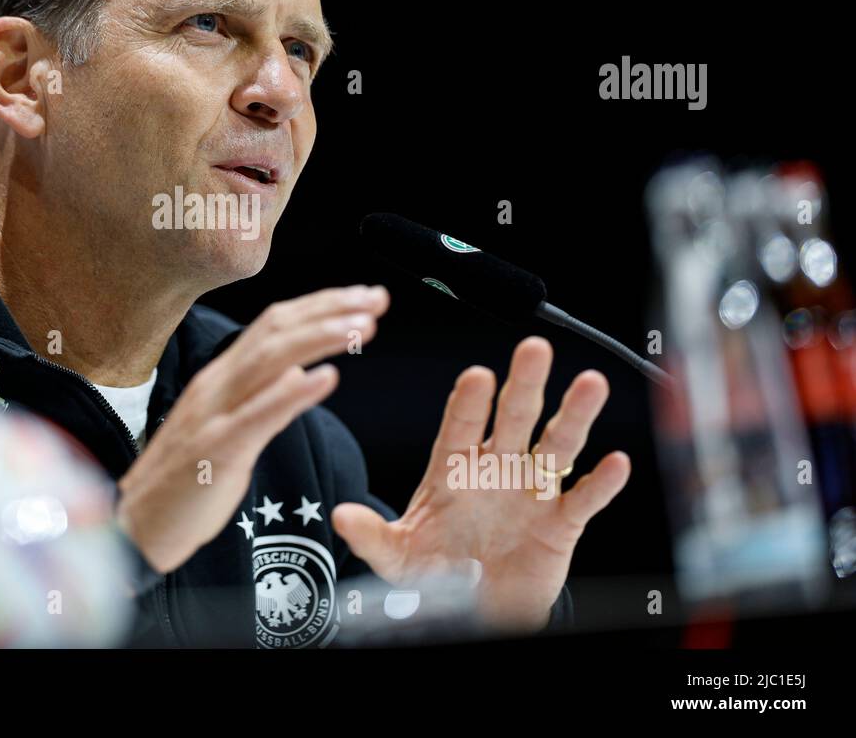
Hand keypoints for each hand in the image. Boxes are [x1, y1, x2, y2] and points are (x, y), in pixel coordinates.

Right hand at [115, 285, 390, 573]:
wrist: (135, 528)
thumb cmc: (185, 482)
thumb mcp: (228, 428)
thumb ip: (260, 396)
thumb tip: (297, 371)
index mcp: (222, 378)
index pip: (275, 326)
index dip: (322, 306)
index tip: (365, 297)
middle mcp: (217, 385)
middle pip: (276, 330)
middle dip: (330, 309)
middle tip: (377, 299)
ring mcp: (214, 414)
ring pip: (269, 360)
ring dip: (319, 338)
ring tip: (362, 327)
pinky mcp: (216, 450)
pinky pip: (258, 414)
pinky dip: (294, 392)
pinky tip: (327, 378)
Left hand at [331, 337, 629, 631]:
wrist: (477, 608)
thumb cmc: (437, 570)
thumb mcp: (398, 556)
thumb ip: (373, 536)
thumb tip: (341, 516)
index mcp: (454, 468)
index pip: (461, 425)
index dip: (469, 403)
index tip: (477, 378)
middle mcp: (496, 468)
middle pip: (513, 418)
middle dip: (525, 384)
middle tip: (534, 348)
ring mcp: (530, 492)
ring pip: (555, 445)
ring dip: (575, 415)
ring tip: (590, 383)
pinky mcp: (560, 524)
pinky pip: (584, 498)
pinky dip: (601, 482)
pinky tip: (616, 461)